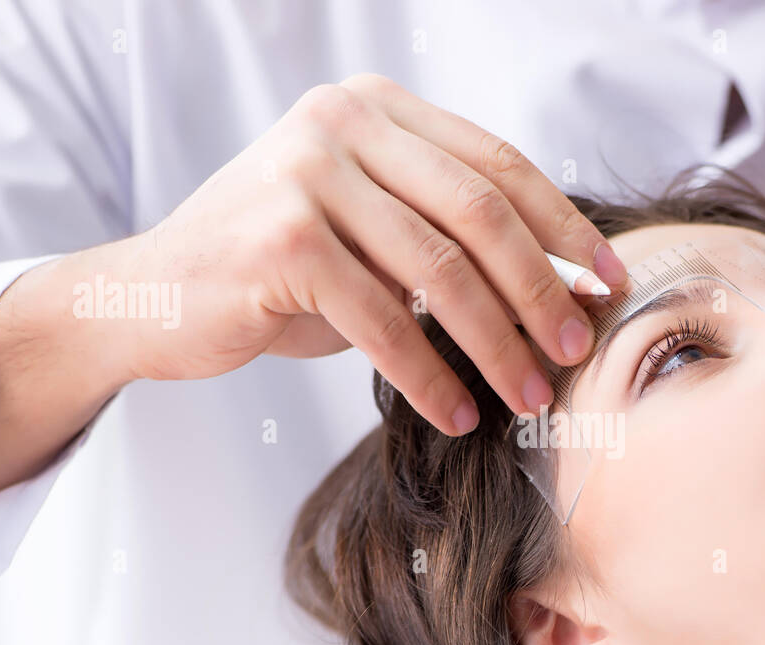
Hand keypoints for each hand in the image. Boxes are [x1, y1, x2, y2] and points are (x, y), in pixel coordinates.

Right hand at [115, 73, 626, 433]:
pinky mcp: (280, 240)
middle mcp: (343, 123)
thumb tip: (566, 287)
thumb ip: (447, 238)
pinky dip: (428, 377)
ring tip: (527, 397)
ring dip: (496, 345)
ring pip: (440, 271)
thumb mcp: (372, 236)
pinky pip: (384, 321)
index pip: (499, 165)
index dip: (565, 228)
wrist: (154, 296)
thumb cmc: (282, 274)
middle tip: (576, 351)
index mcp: (377, 109)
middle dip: (541, 291)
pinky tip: (456, 415)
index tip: (610, 283)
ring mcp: (306, 174)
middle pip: (481, 213)